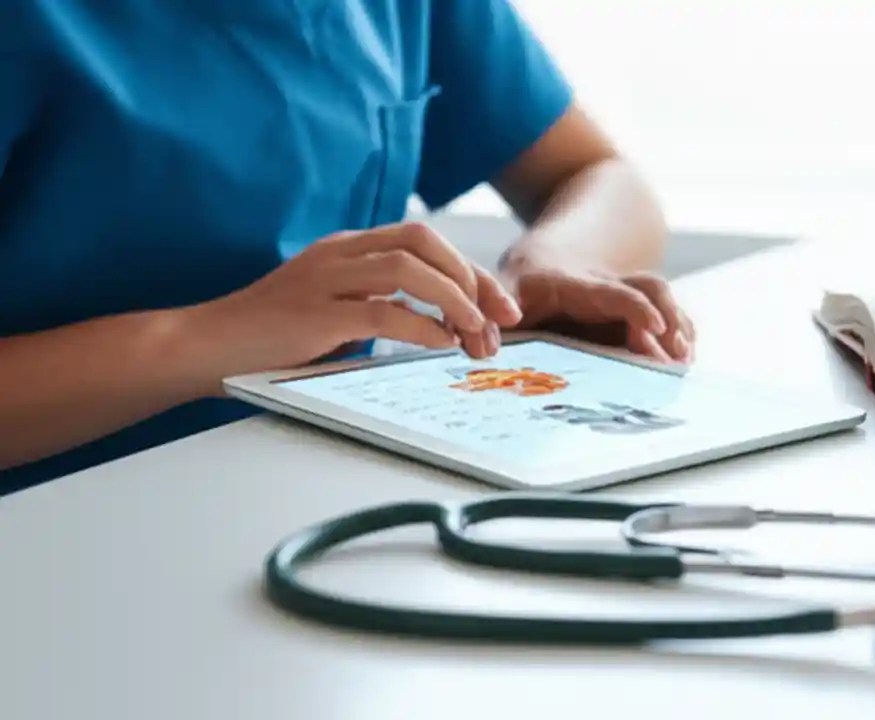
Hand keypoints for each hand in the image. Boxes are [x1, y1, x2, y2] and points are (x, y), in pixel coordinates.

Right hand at [184, 222, 521, 393]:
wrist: (201, 348)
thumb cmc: (269, 339)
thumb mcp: (336, 315)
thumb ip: (382, 310)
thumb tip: (442, 330)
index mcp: (348, 248)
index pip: (426, 242)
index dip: (470, 271)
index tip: (501, 308)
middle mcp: (340, 253)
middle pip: (425, 242)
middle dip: (473, 279)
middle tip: (502, 320)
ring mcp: (324, 279)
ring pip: (409, 268)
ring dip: (454, 301)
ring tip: (476, 336)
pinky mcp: (313, 313)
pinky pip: (382, 310)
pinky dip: (422, 327)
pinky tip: (441, 345)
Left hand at [504, 263, 694, 362]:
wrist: (548, 261)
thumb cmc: (524, 284)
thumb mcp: (503, 289)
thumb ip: (491, 312)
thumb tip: (484, 345)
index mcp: (578, 285)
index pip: (613, 291)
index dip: (635, 307)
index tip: (655, 326)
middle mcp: (610, 288)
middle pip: (650, 289)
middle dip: (670, 319)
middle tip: (678, 355)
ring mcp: (627, 300)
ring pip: (663, 303)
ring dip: (679, 330)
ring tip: (684, 364)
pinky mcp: (637, 316)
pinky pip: (666, 319)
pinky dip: (679, 337)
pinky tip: (683, 362)